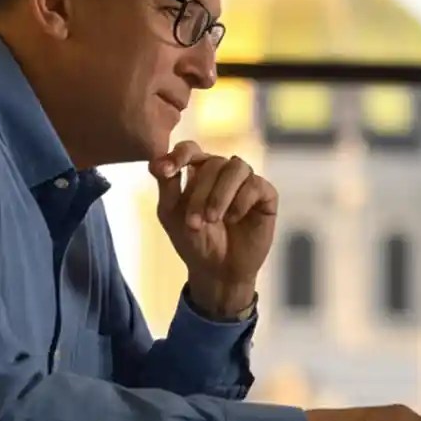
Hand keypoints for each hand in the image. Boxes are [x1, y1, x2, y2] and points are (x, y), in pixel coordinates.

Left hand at [149, 141, 276, 317]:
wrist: (218, 272)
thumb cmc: (194, 241)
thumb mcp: (170, 214)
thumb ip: (166, 185)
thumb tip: (155, 162)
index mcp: (198, 171)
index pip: (190, 149)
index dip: (179, 155)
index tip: (166, 172)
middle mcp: (223, 171)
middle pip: (212, 163)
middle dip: (200, 194)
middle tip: (194, 223)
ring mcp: (246, 181)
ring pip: (236, 167)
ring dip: (220, 194)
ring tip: (213, 219)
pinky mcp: (266, 195)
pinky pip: (255, 185)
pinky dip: (241, 202)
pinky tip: (234, 219)